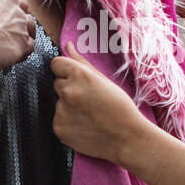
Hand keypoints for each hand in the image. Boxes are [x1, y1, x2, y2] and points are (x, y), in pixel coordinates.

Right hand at [0, 0, 34, 70]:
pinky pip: (30, 46)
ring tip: (7, 44)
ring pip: (28, 25)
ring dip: (21, 34)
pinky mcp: (24, 40)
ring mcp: (20, 19)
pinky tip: (11, 56)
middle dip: (13, 18)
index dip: (0, 4)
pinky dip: (23, 52)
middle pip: (20, 6)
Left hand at [52, 41, 154, 166]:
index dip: (67, 71)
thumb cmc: (120, 107)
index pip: (56, 64)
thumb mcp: (104, 80)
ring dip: (68, 107)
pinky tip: (84, 126)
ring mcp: (61, 111)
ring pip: (58, 103)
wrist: (128, 138)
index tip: (79, 81)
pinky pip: (58, 120)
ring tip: (89, 115)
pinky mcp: (59, 128)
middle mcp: (67, 91)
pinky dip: (68, 123)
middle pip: (57, 84)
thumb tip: (68, 46)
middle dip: (69, 89)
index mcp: (79, 74)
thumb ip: (81, 62)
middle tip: (89, 101)